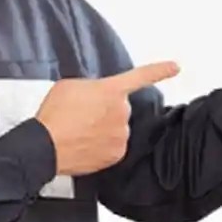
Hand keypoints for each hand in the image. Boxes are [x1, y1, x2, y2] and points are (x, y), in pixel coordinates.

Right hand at [34, 62, 179, 175]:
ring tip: (80, 131)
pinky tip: (85, 143)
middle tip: (82, 116)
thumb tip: (96, 96)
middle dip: (105, 110)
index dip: (160, 70)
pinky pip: (113, 146)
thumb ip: (91, 87)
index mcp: (111, 90)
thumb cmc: (54, 115)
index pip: (141, 76)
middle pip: (120, 108)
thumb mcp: (70, 86)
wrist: (45, 146)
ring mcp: (120, 134)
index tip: (175, 67)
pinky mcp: (116, 153)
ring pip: (117, 128)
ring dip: (103, 128)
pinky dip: (101, 146)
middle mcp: (121, 111)